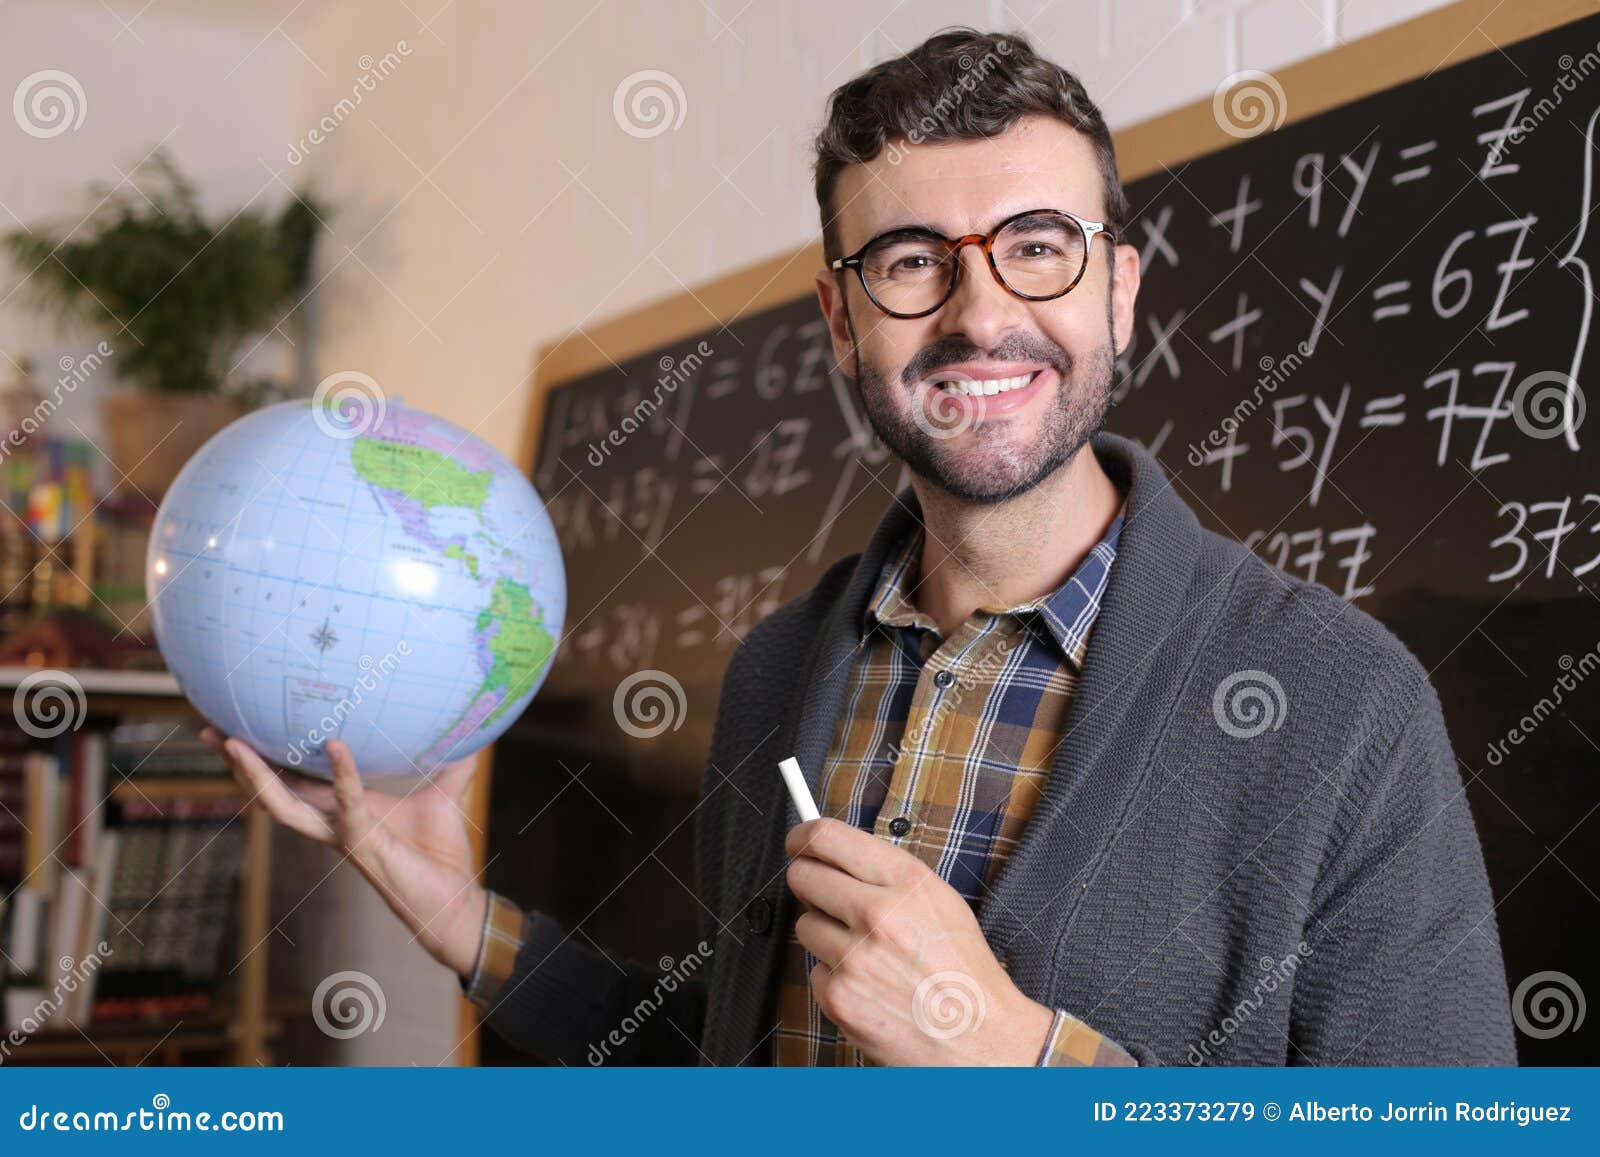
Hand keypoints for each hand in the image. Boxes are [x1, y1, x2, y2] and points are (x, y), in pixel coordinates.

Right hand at [201, 729, 488, 979]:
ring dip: (256, 776)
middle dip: (238, 765)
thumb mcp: (444, 795)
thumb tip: (473, 724)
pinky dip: (342, 773)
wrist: (454, 901)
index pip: (295, 779)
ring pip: (283, 807)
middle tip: (209, 731)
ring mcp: (342, 836)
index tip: (244, 722)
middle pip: (271, 792)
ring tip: (234, 743)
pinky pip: (346, 802)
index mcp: (344, 810)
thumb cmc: (441, 855)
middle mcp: (333, 824)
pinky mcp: (362, 842)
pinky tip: (334, 743)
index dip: (269, 755)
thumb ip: (451, 762)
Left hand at [784, 817, 1052, 1064]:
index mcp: (906, 881)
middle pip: (803, 876)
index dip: (804, 835)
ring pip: (805, 926)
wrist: (980, 1037)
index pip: (828, 837)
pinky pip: (815, 972)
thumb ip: (886, 874)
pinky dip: (834, 978)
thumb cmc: (962, 969)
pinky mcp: (839, 997)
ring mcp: (854, 958)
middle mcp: (877, 914)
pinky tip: (868, 985)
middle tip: (824, 895)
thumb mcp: (940, 900)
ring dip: (825, 935)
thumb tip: (835, 854)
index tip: (799, 840)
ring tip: (864, 952)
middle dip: (809, 883)